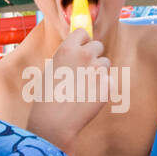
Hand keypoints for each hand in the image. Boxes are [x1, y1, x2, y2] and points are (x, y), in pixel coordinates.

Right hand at [28, 28, 112, 150]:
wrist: (54, 122)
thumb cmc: (47, 97)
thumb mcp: (52, 69)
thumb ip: (67, 57)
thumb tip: (79, 50)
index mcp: (68, 48)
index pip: (83, 33)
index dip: (82, 41)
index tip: (80, 48)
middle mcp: (85, 55)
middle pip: (98, 46)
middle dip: (93, 55)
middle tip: (83, 71)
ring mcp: (98, 70)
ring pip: (105, 63)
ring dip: (98, 71)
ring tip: (83, 87)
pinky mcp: (107, 85)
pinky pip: (108, 80)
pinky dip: (102, 88)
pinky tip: (89, 97)